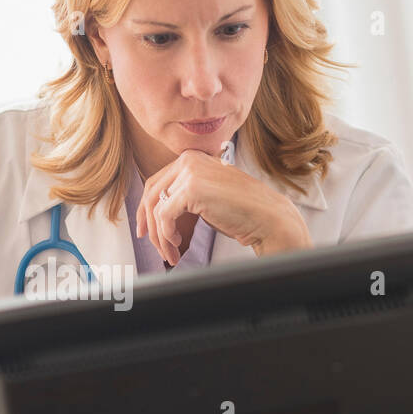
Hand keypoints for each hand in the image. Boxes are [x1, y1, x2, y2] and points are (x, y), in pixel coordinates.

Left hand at [135, 149, 311, 262]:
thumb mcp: (207, 197)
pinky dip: (167, 235)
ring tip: (171, 255)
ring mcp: (190, 172)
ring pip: (157, 208)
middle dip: (149, 225)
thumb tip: (155, 214)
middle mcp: (189, 159)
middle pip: (152, 194)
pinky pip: (164, 216)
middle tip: (155, 247)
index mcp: (192, 158)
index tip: (144, 230)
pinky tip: (178, 244)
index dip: (146, 209)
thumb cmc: (241, 212)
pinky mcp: (191, 189)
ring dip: (160, 237)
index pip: (156, 183)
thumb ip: (183, 197)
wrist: (267, 217)